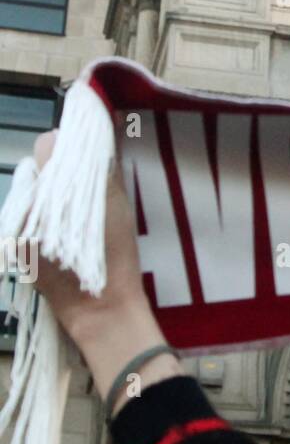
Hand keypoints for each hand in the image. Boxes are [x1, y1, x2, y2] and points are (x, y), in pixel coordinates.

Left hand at [28, 131, 181, 413]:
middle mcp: (28, 207)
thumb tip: (100, 134)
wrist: (99, 309)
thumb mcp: (118, 205)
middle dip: (58, 169)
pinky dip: (44, 214)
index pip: (48, 146)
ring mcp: (19, 228)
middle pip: (37, 168)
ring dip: (50, 192)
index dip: (68, 145)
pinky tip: (65, 228)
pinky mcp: (17, 247)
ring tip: (76, 209)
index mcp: (51, 192)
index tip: (86, 155)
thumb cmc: (115, 256)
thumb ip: (103, 167)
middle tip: (85, 185)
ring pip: (31, 191)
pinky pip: (28, 215)